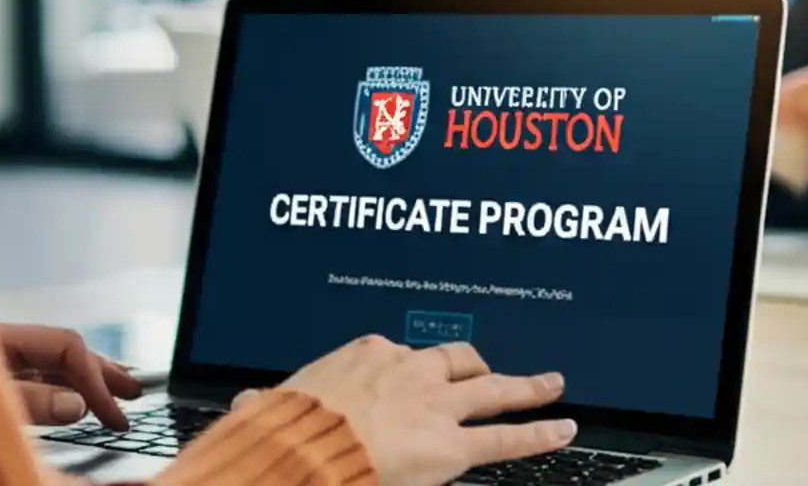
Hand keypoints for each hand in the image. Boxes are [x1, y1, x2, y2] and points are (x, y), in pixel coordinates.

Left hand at [0, 324, 141, 429]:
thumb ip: (31, 402)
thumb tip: (77, 405)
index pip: (66, 347)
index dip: (96, 378)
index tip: (115, 415)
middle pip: (63, 349)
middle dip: (102, 372)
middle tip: (134, 393)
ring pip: (51, 363)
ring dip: (86, 380)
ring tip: (118, 391)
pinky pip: (35, 376)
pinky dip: (62, 387)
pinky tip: (76, 398)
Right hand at [235, 336, 573, 485]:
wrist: (304, 452)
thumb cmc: (286, 433)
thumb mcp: (267, 407)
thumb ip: (263, 403)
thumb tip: (244, 403)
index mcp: (364, 355)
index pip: (397, 355)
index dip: (408, 368)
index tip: (410, 377)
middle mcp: (408, 370)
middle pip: (454, 360)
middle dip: (477, 364)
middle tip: (492, 367)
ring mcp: (435, 404)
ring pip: (492, 388)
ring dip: (526, 386)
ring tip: (551, 384)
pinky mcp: (454, 444)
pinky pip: (507, 437)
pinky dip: (540, 432)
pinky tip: (563, 429)